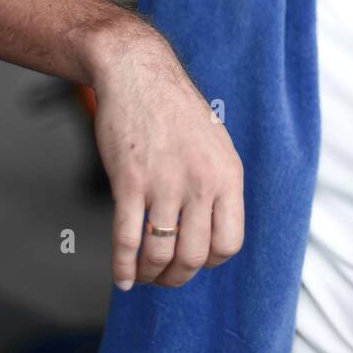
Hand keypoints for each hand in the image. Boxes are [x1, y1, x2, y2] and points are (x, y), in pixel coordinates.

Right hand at [90, 30, 244, 289]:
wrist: (138, 74)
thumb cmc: (175, 111)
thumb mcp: (215, 145)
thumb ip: (218, 186)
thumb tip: (213, 229)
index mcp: (228, 176)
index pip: (230, 243)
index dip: (210, 260)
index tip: (193, 259)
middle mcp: (202, 183)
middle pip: (195, 256)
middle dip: (178, 277)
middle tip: (165, 278)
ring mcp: (165, 184)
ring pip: (161, 253)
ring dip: (151, 274)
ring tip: (143, 276)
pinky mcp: (130, 181)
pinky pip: (127, 239)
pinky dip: (123, 266)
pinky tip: (122, 277)